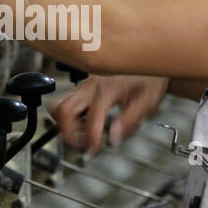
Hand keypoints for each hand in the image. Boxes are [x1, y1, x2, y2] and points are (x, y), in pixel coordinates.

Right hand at [47, 74, 168, 155]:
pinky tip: (85, 124)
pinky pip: (64, 104)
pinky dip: (68, 119)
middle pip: (63, 110)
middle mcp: (91, 86)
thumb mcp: (148, 101)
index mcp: (108, 89)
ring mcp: (84, 86)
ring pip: (58, 106)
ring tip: (82, 135)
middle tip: (84, 146)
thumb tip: (114, 137)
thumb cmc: (149, 77)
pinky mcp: (82, 88)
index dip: (91, 139)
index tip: (94, 150)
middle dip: (69, 134)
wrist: (146, 57)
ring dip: (65, 126)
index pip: (92, 118)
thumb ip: (131, 121)